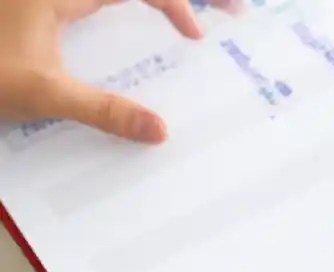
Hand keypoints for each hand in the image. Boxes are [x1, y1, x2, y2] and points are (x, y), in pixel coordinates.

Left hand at [0, 0, 227, 142]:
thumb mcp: (39, 91)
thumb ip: (102, 109)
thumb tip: (159, 131)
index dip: (175, 3)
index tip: (196, 34)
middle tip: (229, 6)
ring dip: (156, 2)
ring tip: (190, 16)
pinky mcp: (43, 9)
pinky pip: (102, 4)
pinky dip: (133, 6)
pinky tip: (142, 22)